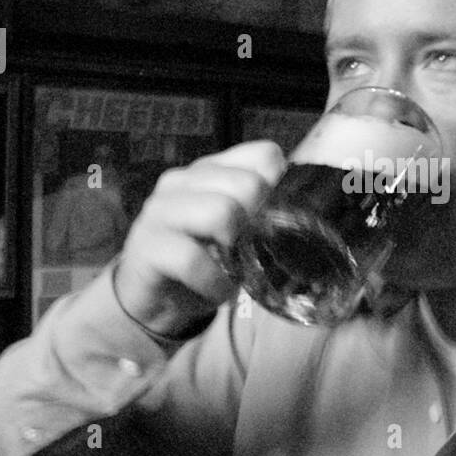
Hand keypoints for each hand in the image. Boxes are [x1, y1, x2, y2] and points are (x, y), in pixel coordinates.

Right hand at [114, 141, 285, 336]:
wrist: (152, 300)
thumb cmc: (202, 261)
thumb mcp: (235, 234)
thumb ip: (261, 216)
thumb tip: (309, 216)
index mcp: (210, 171)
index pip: (264, 155)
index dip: (279, 189)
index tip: (273, 220)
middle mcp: (183, 181)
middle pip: (247, 183)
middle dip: (259, 223)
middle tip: (250, 249)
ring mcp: (161, 210)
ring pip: (221, 212)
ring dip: (237, 253)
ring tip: (233, 270)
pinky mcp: (147, 246)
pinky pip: (192, 259)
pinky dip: (214, 283)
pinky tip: (217, 291)